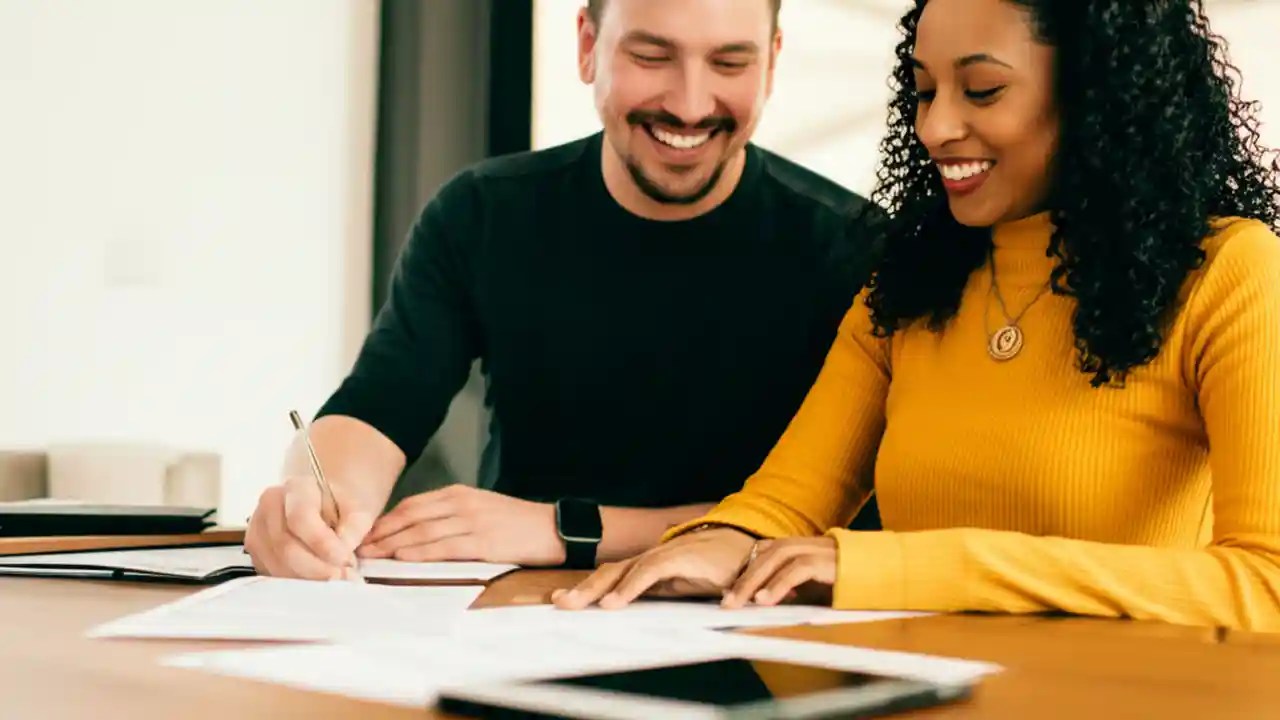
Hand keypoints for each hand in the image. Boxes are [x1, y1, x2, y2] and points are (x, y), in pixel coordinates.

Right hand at [244, 475, 377, 580]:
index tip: (346, 560)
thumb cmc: (341, 504)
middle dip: (317, 569)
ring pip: (276, 565)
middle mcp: (270, 505)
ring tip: (336, 579)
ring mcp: (258, 529)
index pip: (300, 518)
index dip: (323, 544)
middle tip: (344, 577)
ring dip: (308, 580)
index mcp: (297, 488)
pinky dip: (297, 583)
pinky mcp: (257, 551)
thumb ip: (354, 529)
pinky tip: (318, 581)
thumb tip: (343, 555)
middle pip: (285, 546)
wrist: (325, 503)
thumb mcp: (358, 508)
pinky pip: (272, 574)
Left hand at [356, 485, 563, 565]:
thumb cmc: (518, 523)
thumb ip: (451, 516)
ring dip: (393, 546)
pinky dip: (420, 552)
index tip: (365, 534)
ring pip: (422, 532)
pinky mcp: (484, 541)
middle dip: (381, 534)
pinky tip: (402, 558)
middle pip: (411, 518)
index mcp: (459, 494)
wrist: (554, 528)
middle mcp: (462, 503)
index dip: (385, 521)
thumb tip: (418, 532)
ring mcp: (473, 521)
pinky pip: (445, 546)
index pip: (412, 505)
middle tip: (357, 547)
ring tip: (370, 557)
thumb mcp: (481, 509)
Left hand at [551, 527, 755, 609]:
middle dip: (582, 588)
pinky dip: (631, 587)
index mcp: (649, 568)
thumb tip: (635, 615)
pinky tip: (616, 602)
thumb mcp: (682, 589)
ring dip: (598, 589)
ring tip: (576, 604)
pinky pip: (650, 572)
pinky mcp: (680, 558)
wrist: (746, 549)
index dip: (586, 588)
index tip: (560, 600)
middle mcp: (651, 559)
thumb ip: (660, 597)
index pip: (610, 576)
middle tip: (557, 603)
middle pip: (609, 572)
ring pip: (622, 570)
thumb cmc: (715, 570)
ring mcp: (665, 555)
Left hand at [721, 537, 836, 608]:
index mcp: (797, 547)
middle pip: (764, 555)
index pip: (762, 555)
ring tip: (739, 603)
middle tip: (726, 602)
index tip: (728, 594)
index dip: (743, 573)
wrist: (883, 573)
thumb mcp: (812, 588)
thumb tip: (764, 601)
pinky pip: (796, 571)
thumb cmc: (846, 582)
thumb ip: (790, 590)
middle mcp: (802, 543)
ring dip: (754, 581)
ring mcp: (814, 548)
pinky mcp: (826, 560)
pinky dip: (778, 585)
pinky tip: (765, 600)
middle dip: (742, 579)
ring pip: (775, 559)